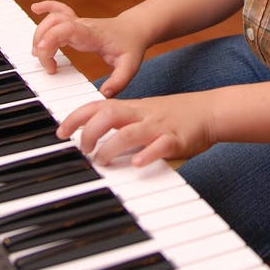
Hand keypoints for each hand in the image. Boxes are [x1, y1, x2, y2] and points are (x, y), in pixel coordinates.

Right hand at [31, 0, 146, 96]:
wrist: (135, 30)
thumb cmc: (131, 47)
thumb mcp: (130, 66)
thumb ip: (118, 81)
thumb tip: (103, 94)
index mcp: (93, 34)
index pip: (67, 29)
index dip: (51, 39)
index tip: (45, 57)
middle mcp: (82, 26)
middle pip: (54, 25)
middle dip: (43, 45)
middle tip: (49, 68)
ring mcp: (78, 23)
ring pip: (53, 19)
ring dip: (40, 35)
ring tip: (41, 56)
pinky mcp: (76, 23)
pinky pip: (59, 10)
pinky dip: (47, 7)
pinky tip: (36, 8)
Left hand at [56, 92, 216, 166]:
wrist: (208, 111)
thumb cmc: (173, 116)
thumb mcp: (143, 115)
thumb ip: (120, 125)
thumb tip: (93, 141)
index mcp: (132, 108)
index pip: (98, 106)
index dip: (76, 117)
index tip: (60, 131)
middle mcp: (142, 115)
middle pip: (109, 115)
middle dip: (89, 132)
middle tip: (83, 150)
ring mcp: (158, 126)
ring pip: (129, 132)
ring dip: (110, 147)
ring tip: (102, 161)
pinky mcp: (176, 139)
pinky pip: (160, 145)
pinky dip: (147, 154)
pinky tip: (138, 163)